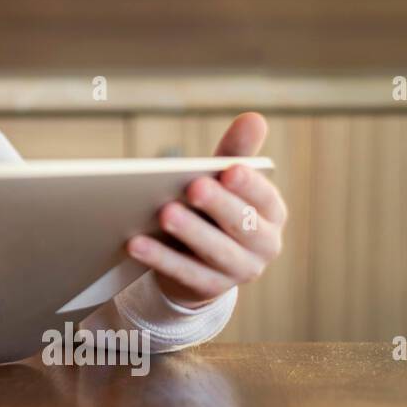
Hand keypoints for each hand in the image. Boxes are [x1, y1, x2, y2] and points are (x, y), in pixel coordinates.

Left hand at [126, 112, 287, 306]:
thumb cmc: (212, 209)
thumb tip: (254, 117)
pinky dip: (160, 259)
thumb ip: (235, 152)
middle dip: (218, 205)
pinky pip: (184, 273)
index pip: (264, 198)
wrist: (198, 260)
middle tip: (193, 187)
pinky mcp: (210, 289)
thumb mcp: (223, 181)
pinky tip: (135, 243)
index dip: (249, 185)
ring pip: (216, 252)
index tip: (230, 169)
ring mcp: (240, 271)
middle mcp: (264, 244)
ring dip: (190, 232)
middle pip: (242, 224)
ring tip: (164, 212)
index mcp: (271, 213)